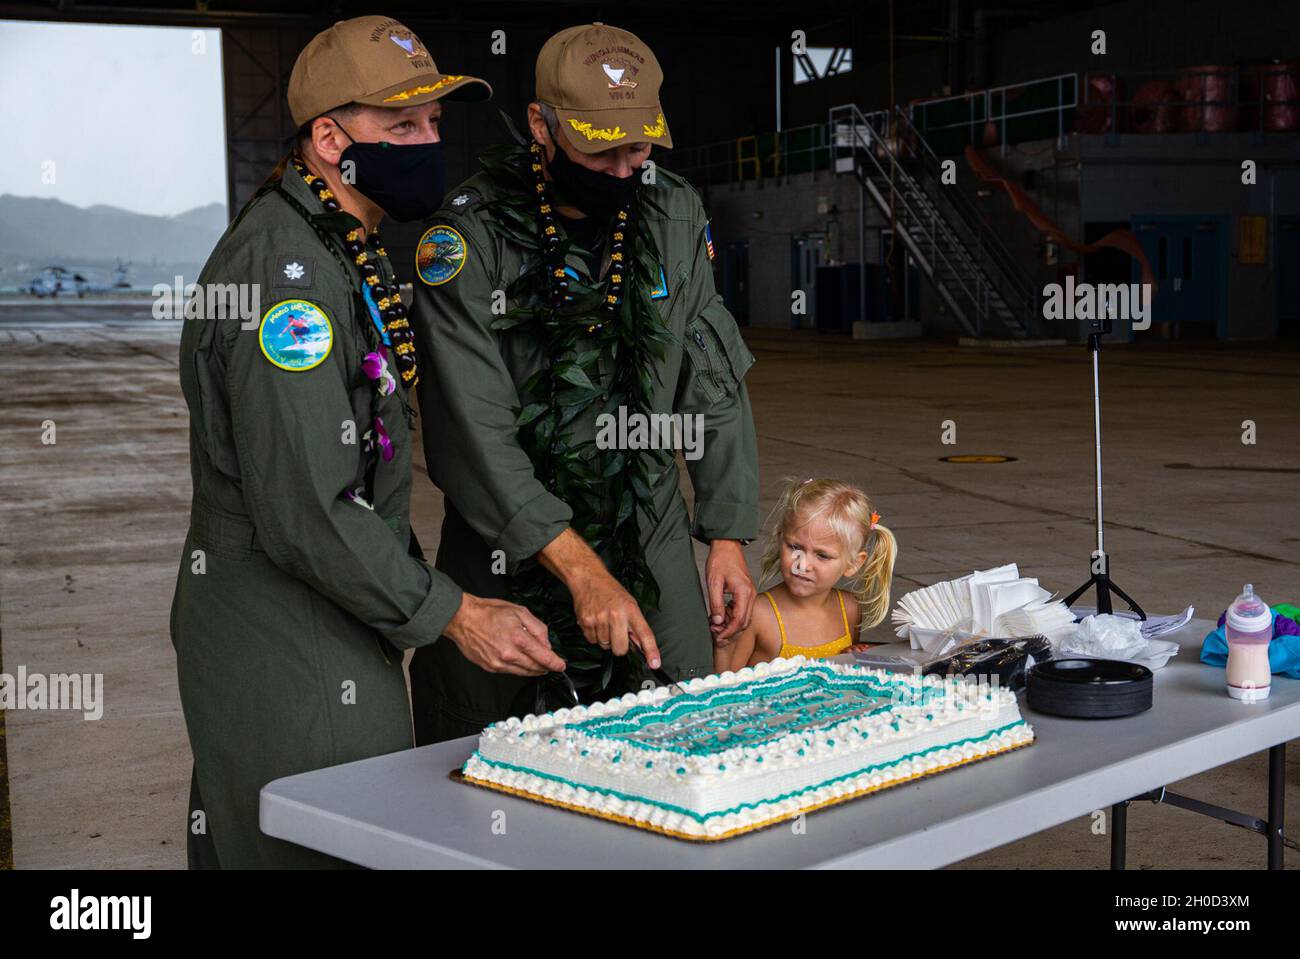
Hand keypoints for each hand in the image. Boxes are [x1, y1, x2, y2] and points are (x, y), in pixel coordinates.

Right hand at [444, 594, 563, 675]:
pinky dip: (520, 669)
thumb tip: (546, 643)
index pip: (543, 657)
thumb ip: (537, 628)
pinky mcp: (491, 667)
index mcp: (518, 638)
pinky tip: (522, 662)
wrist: (463, 619)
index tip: (561, 665)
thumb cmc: (489, 612)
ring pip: (524, 673)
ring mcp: (499, 663)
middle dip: (546, 667)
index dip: (555, 663)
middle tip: (552, 664)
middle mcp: (509, 654)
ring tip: (539, 664)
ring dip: (534, 670)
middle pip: (535, 667)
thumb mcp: (519, 611)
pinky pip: (511, 672)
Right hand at [537, 527, 661, 667]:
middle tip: (617, 632)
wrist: (588, 578)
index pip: (644, 634)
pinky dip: (594, 635)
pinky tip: (595, 621)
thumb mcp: (629, 603)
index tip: (655, 663)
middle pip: (620, 649)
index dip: (651, 651)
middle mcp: (616, 615)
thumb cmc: (610, 590)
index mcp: (631, 610)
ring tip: (604, 621)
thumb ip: (635, 625)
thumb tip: (641, 646)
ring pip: (605, 646)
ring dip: (605, 638)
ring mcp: (600, 619)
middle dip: (619, 646)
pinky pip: (592, 641)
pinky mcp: (586, 622)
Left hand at [706, 539, 755, 646]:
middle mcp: (751, 595)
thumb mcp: (713, 582)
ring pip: (745, 618)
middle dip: (731, 632)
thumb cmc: (720, 560)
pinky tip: (721, 617)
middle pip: (744, 622)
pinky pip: (743, 610)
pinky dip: (733, 617)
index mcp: (744, 592)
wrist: (727, 546)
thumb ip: (716, 603)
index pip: (739, 620)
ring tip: (716, 627)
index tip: (717, 636)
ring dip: (732, 625)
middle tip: (715, 635)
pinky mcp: (746, 593)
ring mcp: (750, 594)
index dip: (728, 631)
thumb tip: (718, 622)